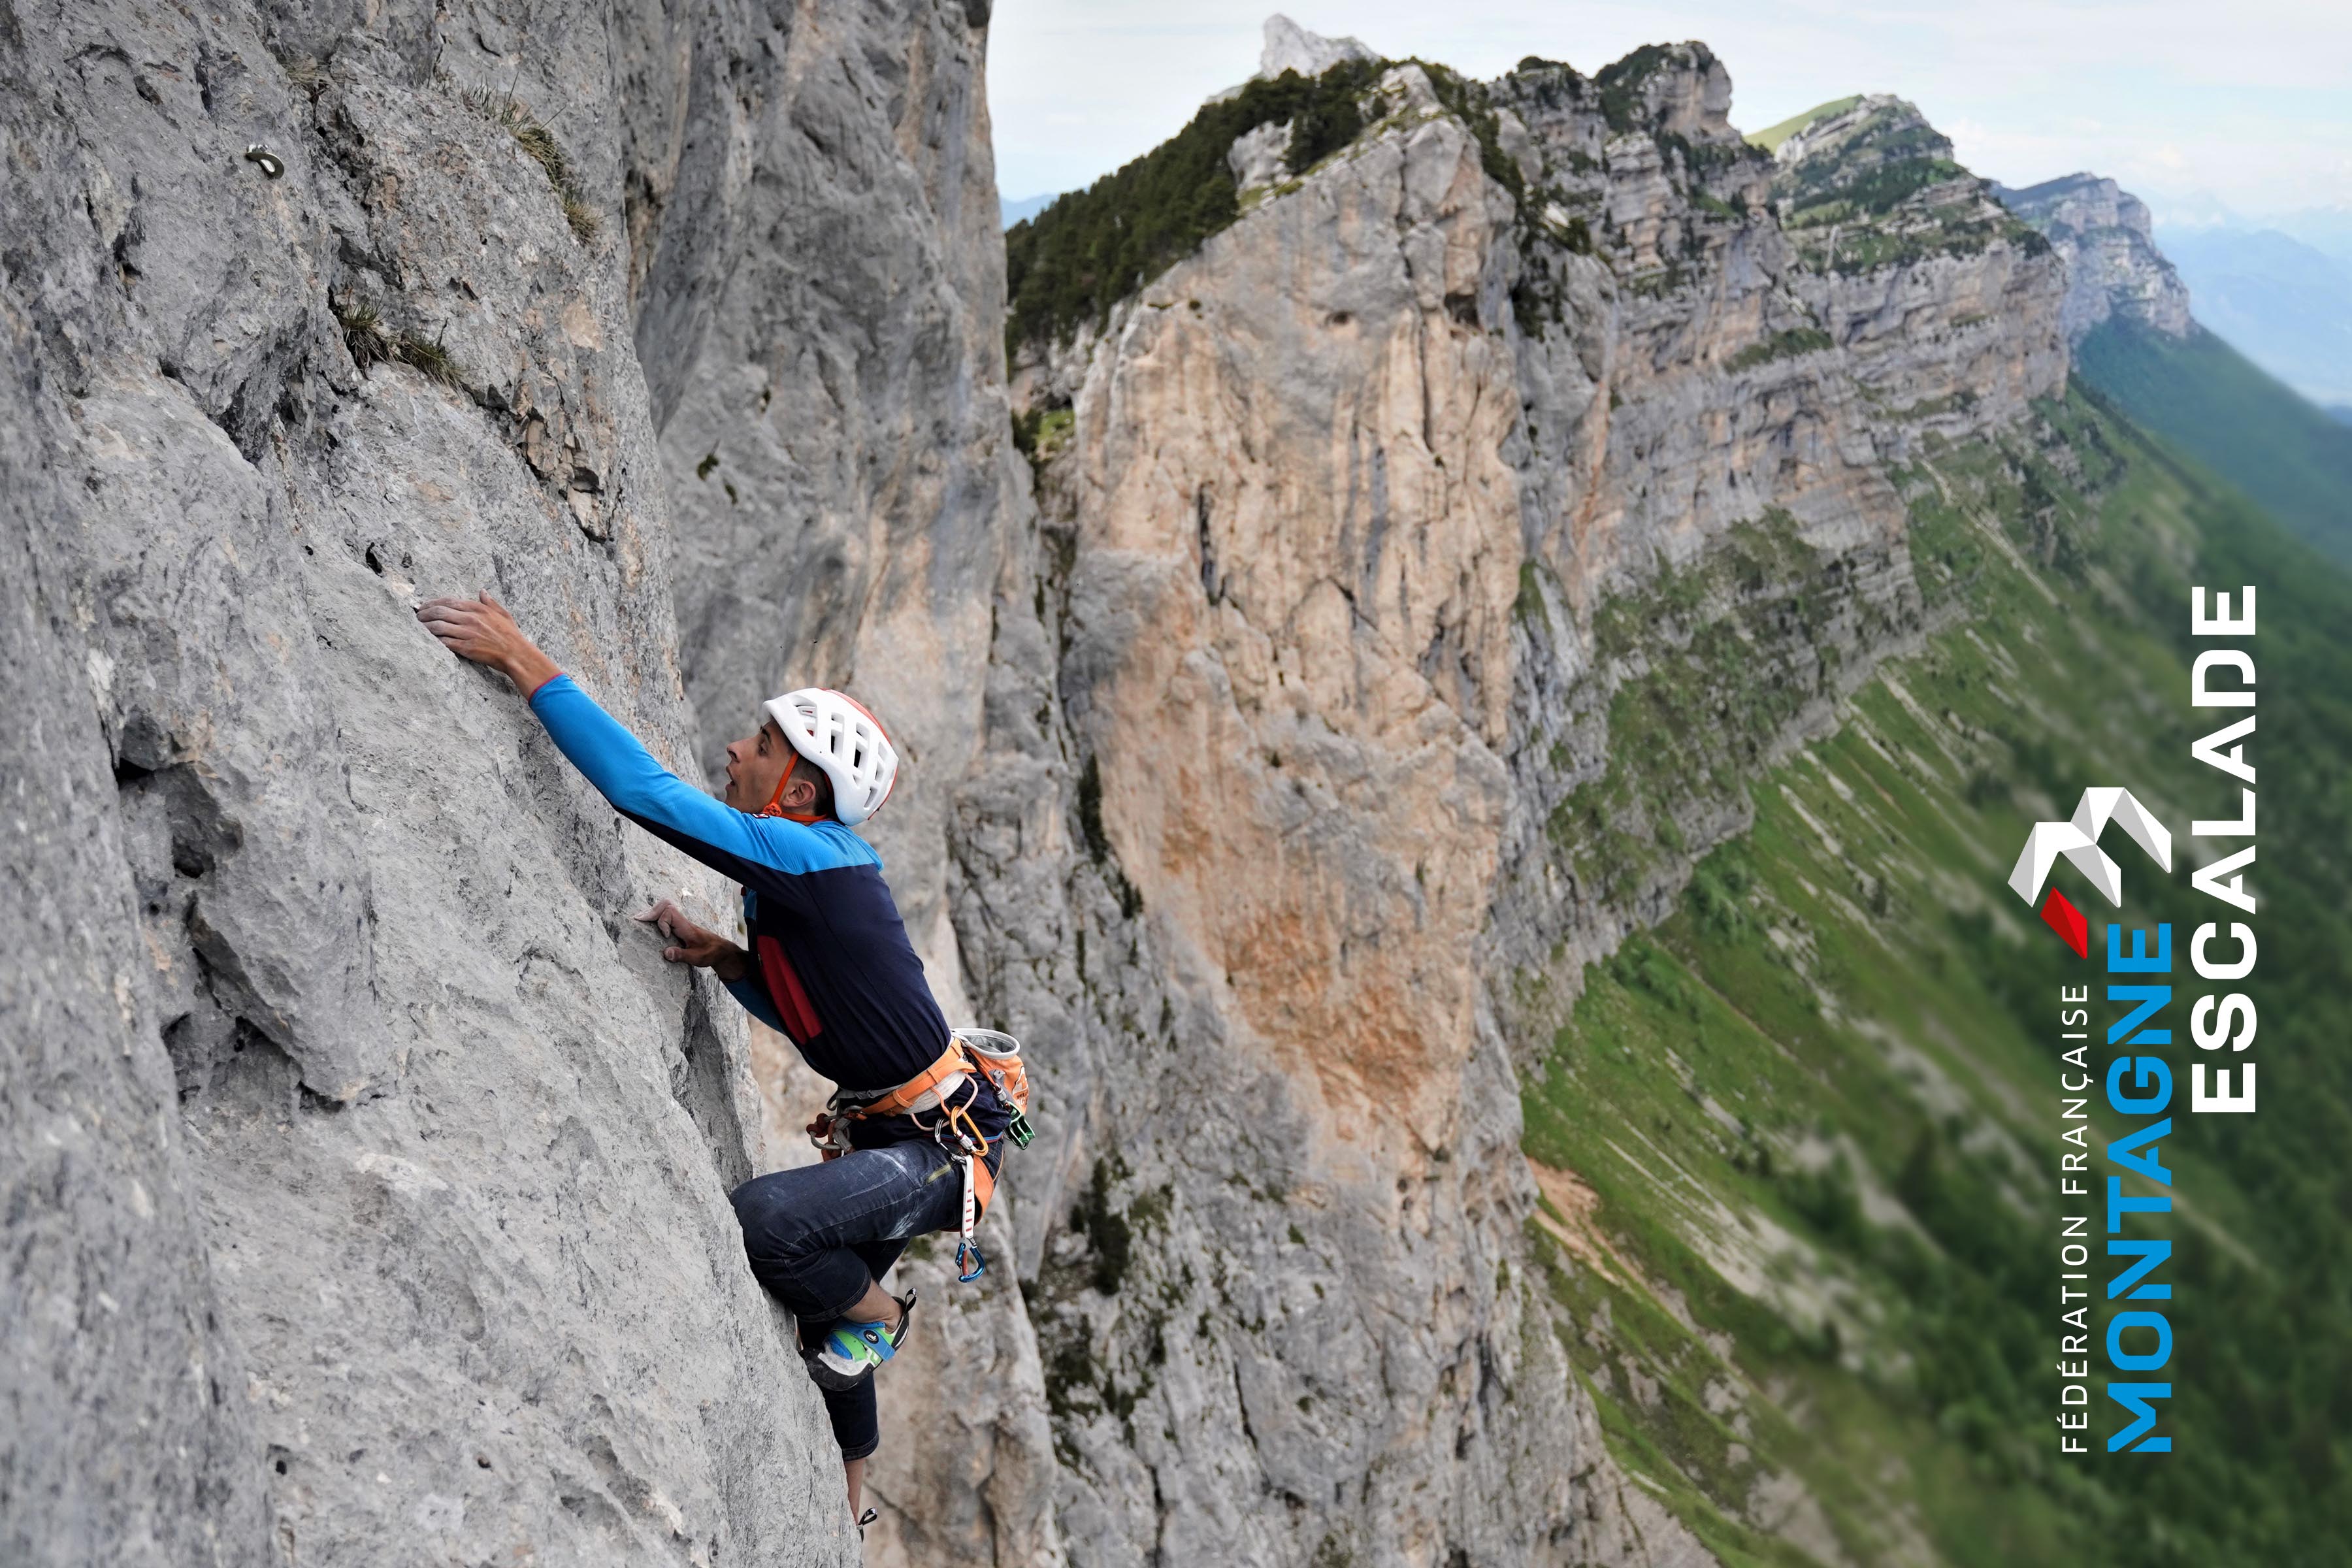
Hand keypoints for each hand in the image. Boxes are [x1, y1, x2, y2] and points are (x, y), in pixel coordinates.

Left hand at [416, 591, 559, 694]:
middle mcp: (471, 618)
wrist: (516, 654)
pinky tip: (427, 641)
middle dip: (424, 614)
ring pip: (438, 626)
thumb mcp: (503, 614)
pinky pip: (444, 642)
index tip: (423, 606)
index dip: (432, 602)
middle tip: (416, 617)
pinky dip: (433, 640)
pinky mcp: (466, 647)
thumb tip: (482, 591)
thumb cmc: (511, 635)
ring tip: (418, 629)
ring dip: (425, 627)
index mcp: (477, 608)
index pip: (448, 601)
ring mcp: (468, 633)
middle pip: (439, 612)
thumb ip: (490, 602)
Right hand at [635, 899, 749, 981]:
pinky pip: (666, 916)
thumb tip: (665, 953)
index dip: (663, 922)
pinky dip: (656, 918)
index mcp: (686, 927)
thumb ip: (681, 955)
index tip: (665, 936)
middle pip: (665, 905)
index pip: (670, 912)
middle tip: (637, 919)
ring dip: (652, 913)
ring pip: (665, 909)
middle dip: (651, 912)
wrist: (721, 950)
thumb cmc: (710, 953)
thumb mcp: (697, 957)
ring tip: (639, 919)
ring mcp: (681, 924)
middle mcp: (682, 922)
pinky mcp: (679, 928)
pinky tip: (648, 923)